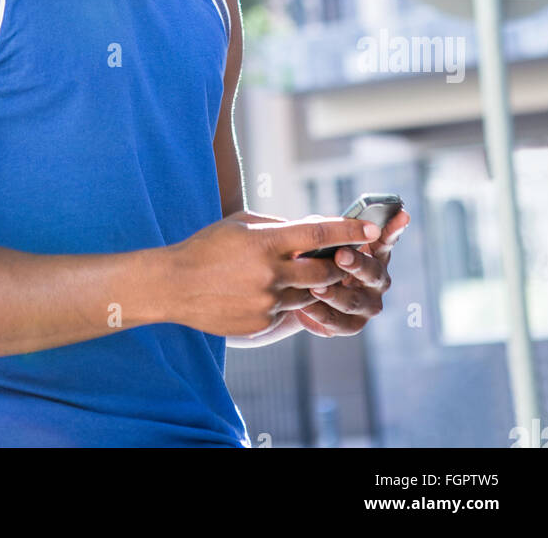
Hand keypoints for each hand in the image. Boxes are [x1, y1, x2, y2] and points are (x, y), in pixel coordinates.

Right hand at [168, 209, 383, 338]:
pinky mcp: (262, 322)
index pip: (319, 233)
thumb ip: (278, 226)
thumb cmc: (208, 247)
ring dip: (308, 286)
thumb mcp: (241, 224)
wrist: (175, 285)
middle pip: (323, 271)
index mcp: (267, 241)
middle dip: (334, 265)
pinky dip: (284, 302)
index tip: (372, 231)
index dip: (349, 231)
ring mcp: (268, 301)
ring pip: (308, 295)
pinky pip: (286, 312)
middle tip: (338, 260)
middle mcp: (272, 272)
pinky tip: (261, 293)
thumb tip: (310, 228)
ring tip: (290, 276)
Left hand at [293, 207, 409, 337]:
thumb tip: (318, 224)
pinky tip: (304, 307)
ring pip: (354, 301)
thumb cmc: (315, 256)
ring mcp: (368, 304)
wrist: (298, 292)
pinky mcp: (352, 324)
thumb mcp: (318, 239)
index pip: (386, 239)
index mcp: (373, 253)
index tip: (401, 214)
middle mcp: (377, 279)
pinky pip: (338, 322)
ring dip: (335, 294)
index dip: (393, 228)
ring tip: (315, 288)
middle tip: (340, 255)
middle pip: (373, 272)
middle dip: (357, 263)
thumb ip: (322, 230)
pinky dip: (320, 314)